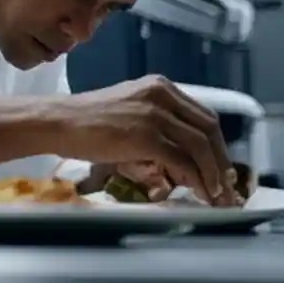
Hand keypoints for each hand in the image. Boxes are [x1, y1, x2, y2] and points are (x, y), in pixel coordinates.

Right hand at [48, 75, 234, 205]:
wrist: (59, 122)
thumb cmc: (86, 121)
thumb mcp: (128, 112)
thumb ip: (156, 125)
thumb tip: (180, 159)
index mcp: (159, 86)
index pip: (202, 116)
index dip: (216, 144)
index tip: (220, 166)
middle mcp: (162, 95)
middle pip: (208, 129)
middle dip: (220, 161)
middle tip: (224, 186)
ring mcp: (155, 114)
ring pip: (201, 146)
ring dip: (213, 175)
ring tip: (215, 196)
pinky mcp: (147, 135)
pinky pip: (182, 161)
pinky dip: (195, 179)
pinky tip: (196, 192)